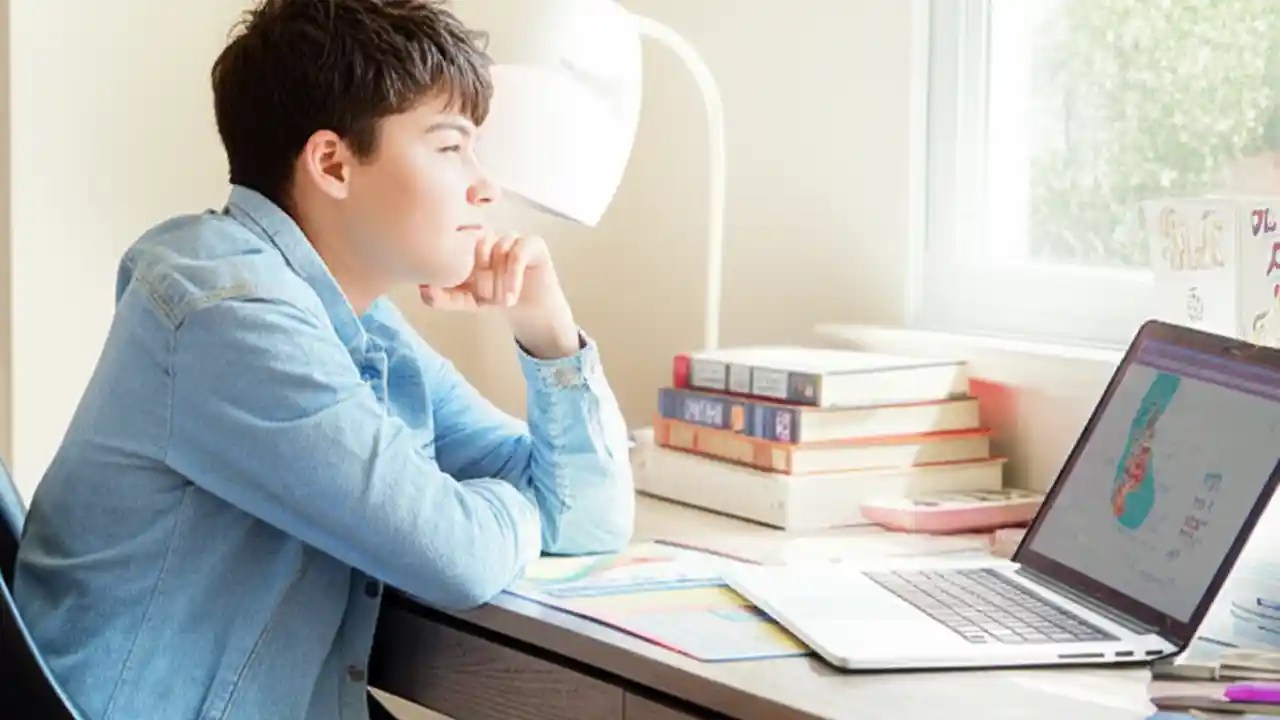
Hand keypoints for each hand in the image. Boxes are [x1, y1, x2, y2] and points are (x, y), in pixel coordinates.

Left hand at [420, 231, 580, 358]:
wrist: (530, 312)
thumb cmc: (496, 299)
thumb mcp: (465, 300)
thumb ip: (443, 297)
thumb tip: (423, 288)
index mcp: (470, 244)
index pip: (456, 239)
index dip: (456, 257)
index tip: (458, 282)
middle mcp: (490, 236)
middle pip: (477, 241)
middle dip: (479, 272)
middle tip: (482, 295)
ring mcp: (511, 238)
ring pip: (498, 247)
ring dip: (497, 278)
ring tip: (499, 301)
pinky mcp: (533, 244)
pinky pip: (518, 252)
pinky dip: (512, 276)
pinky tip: (509, 298)